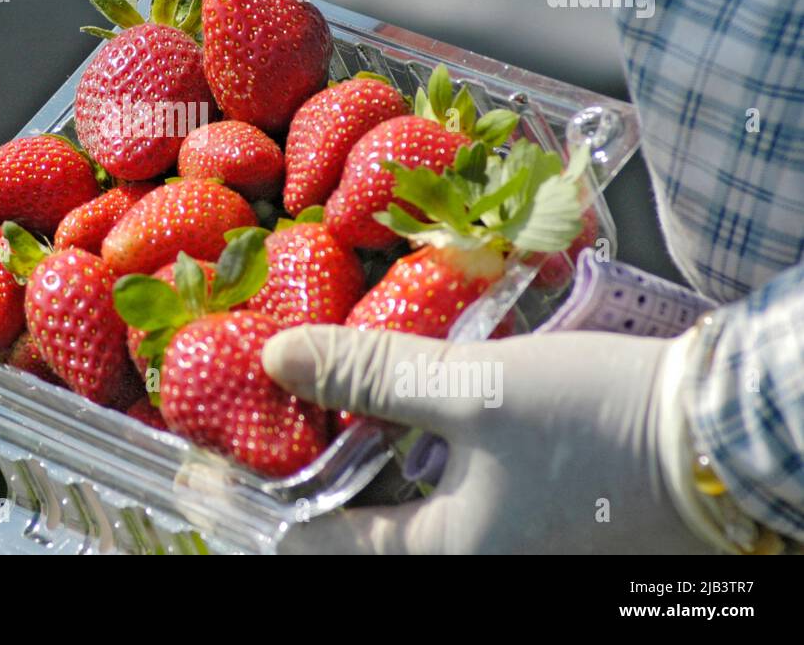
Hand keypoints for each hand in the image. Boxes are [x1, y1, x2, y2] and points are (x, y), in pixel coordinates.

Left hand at [262, 326, 712, 553]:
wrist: (725, 439)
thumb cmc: (601, 421)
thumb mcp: (473, 389)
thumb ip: (369, 374)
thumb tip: (278, 357)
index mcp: (436, 560)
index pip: (307, 542)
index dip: (244, 499)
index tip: (196, 460)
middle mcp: (459, 564)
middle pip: (341, 530)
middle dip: (285, 478)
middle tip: (238, 423)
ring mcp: (492, 546)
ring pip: (385, 511)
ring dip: (337, 461)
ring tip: (295, 406)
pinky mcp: (519, 518)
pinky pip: (428, 496)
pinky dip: (390, 456)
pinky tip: (379, 409)